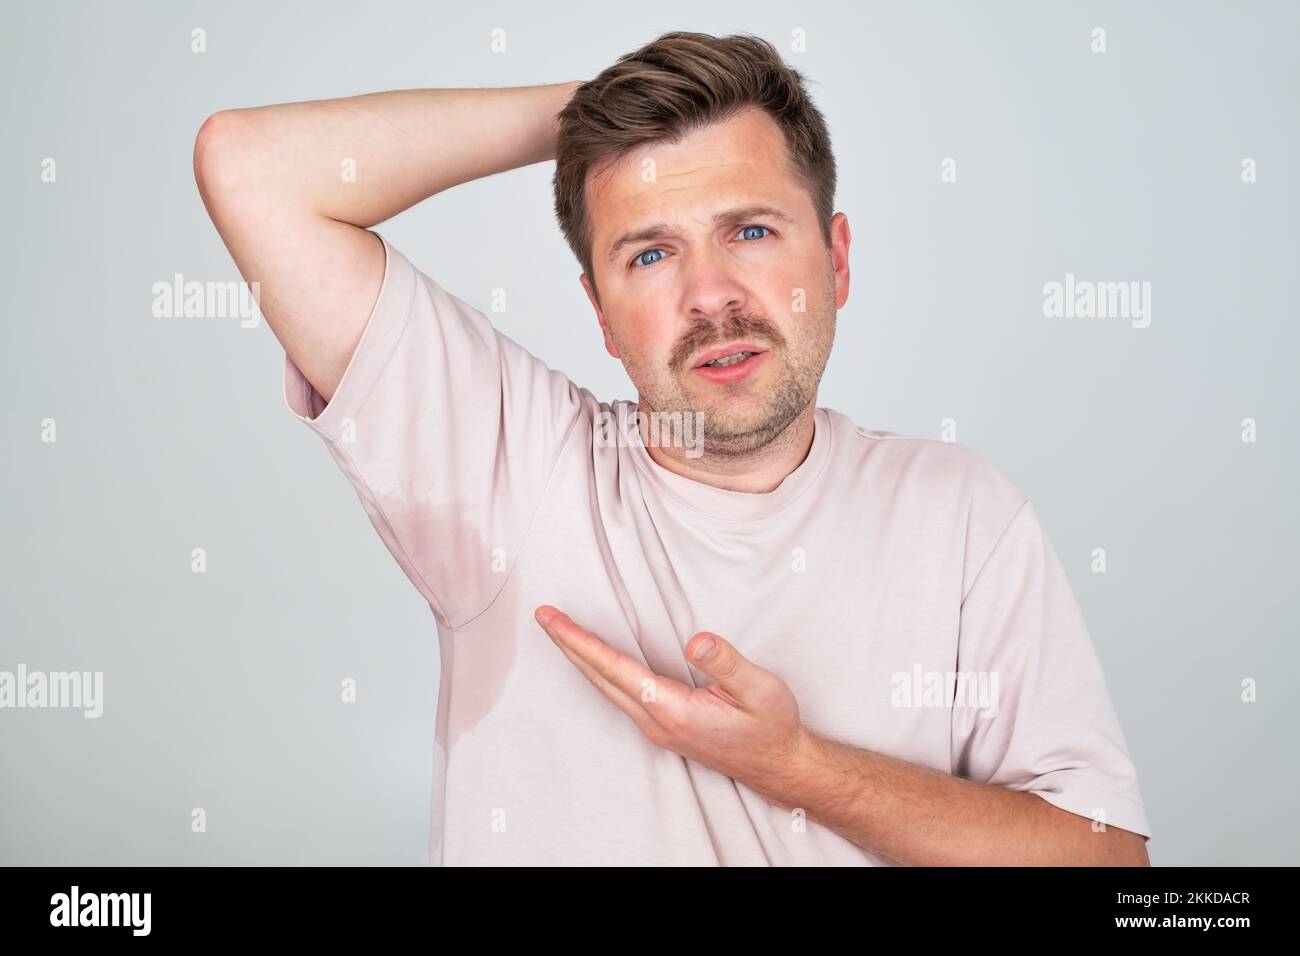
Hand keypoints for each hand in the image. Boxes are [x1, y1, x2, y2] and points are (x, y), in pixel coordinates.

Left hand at [533, 605, 809, 804]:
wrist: (778, 765)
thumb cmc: (771, 726)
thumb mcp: (760, 689)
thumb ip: (727, 664)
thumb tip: (697, 640)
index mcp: (673, 709)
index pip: (614, 668)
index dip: (581, 641)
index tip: (554, 620)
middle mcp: (656, 721)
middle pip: (599, 678)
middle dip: (568, 645)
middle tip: (544, 616)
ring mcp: (656, 727)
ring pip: (606, 687)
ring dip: (580, 658)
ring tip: (561, 632)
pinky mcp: (662, 726)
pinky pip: (619, 693)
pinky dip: (599, 671)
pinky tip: (595, 660)